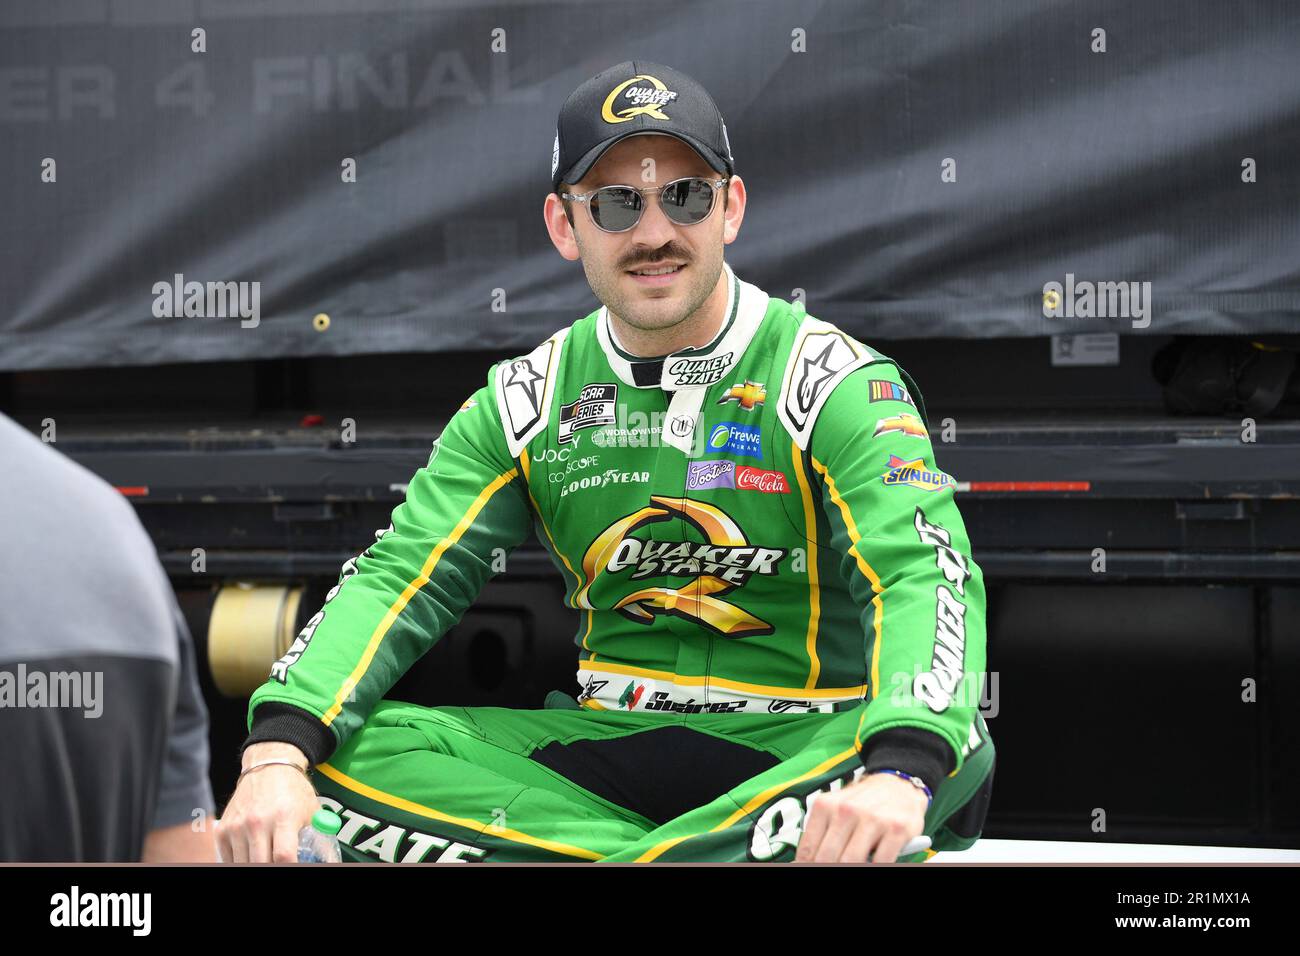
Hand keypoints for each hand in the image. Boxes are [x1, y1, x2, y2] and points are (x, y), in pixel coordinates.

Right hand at [215, 742, 321, 862]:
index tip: (294, 865)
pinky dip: (240, 860)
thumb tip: (327, 859)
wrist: (268, 766)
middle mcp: (258, 822)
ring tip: (266, 855)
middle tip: (278, 861)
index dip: (290, 866)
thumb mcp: (312, 810)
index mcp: (283, 817)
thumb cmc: (292, 789)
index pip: (284, 856)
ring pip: (243, 863)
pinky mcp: (223, 828)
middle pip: (261, 863)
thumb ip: (319, 836)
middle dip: (272, 867)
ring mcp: (238, 826)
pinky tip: (251, 852)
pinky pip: (228, 857)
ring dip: (256, 863)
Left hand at [794, 772, 928, 862]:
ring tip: (855, 864)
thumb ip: (823, 833)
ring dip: (850, 868)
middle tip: (834, 869)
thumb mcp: (836, 809)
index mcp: (826, 805)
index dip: (808, 865)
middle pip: (828, 857)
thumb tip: (807, 860)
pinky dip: (874, 867)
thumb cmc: (864, 802)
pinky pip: (880, 861)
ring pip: (852, 860)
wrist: (897, 785)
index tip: (811, 869)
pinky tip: (872, 863)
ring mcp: (873, 819)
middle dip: (829, 868)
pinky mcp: (896, 828)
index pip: (808, 849)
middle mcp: (847, 810)